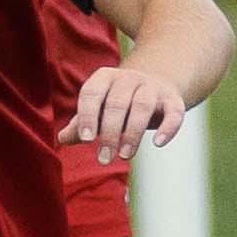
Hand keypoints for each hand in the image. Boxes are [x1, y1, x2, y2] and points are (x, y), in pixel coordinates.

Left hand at [62, 61, 190, 168]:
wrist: (155, 84)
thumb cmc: (118, 102)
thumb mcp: (98, 109)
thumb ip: (81, 123)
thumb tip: (62, 138)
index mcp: (105, 77)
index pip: (92, 93)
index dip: (87, 115)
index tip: (86, 139)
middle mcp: (128, 78)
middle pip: (117, 103)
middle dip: (110, 133)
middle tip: (104, 159)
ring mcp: (152, 87)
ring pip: (142, 106)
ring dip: (133, 133)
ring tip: (124, 156)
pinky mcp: (172, 99)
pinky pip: (173, 111)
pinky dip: (168, 127)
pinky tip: (159, 144)